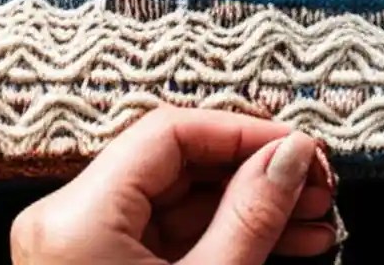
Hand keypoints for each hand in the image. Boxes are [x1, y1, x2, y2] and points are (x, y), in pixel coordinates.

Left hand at [10, 107, 337, 263]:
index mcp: (76, 219)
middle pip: (177, 165)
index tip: (299, 148)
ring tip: (315, 221)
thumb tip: (290, 156)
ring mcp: (81, 251)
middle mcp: (67, 224)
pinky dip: (225, 237)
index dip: (244, 132)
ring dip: (251, 209)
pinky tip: (284, 242)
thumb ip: (251, 215)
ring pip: (180, 204)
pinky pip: (170, 237)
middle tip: (316, 184)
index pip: (170, 134)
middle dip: (256, 175)